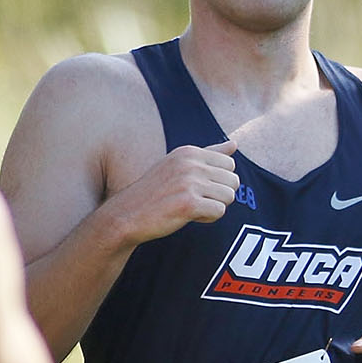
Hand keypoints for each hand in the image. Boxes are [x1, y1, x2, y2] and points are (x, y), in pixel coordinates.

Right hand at [101, 141, 237, 245]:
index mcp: (189, 152)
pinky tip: (189, 216)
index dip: (217, 181)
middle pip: (233, 181)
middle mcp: (190, 163)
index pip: (229, 164)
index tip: (197, 187)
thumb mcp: (178, 165)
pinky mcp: (189, 203)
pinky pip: (219, 211)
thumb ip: (209, 154)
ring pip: (229, 197)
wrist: (127, 214)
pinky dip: (207, 218)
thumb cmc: (155, 192)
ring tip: (192, 207)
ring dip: (214, 207)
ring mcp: (189, 183)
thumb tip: (235, 144)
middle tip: (195, 199)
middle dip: (219, 195)